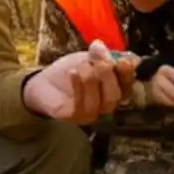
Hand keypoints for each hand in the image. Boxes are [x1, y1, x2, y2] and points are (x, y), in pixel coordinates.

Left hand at [23, 40, 137, 123]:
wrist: (43, 81)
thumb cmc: (71, 70)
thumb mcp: (90, 57)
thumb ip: (106, 56)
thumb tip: (130, 56)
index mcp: (114, 88)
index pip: (128, 85)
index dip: (128, 73)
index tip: (123, 60)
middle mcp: (105, 104)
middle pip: (115, 95)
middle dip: (108, 76)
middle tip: (98, 62)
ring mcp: (90, 113)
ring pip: (100, 103)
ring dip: (91, 80)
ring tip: (81, 66)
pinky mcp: (73, 117)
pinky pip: (81, 106)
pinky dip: (78, 87)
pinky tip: (72, 73)